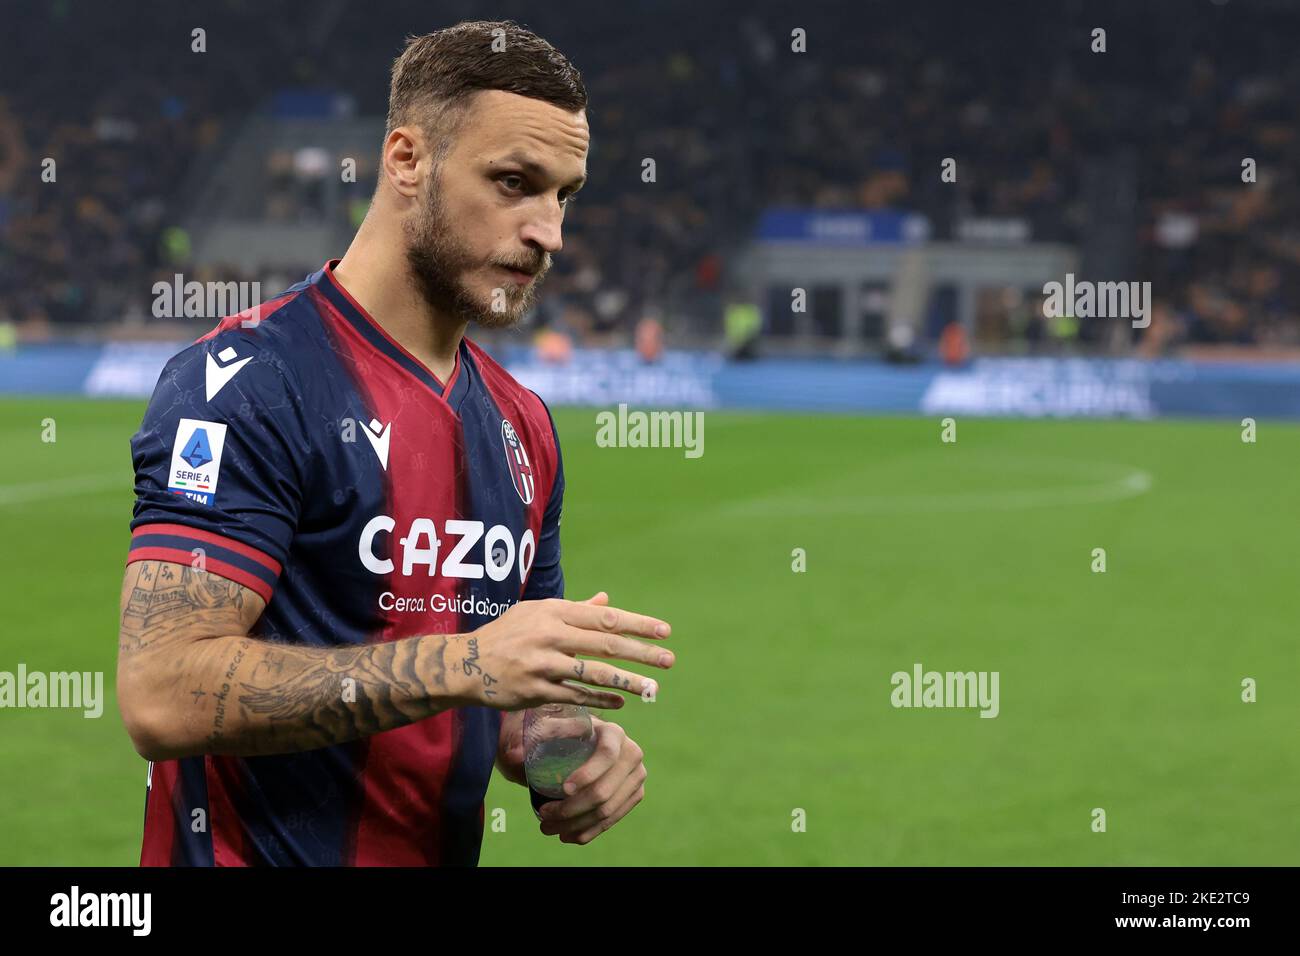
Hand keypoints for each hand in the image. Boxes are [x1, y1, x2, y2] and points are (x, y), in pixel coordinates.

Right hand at [453, 592, 672, 709]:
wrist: (465, 663)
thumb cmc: (507, 634)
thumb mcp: (537, 613)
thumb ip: (574, 610)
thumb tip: (607, 601)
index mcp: (554, 612)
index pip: (605, 617)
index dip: (638, 624)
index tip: (664, 632)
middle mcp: (549, 635)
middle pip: (606, 643)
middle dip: (642, 653)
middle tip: (669, 660)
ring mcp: (542, 664)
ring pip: (593, 673)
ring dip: (627, 682)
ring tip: (653, 689)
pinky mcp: (534, 691)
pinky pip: (575, 697)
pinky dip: (600, 701)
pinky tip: (620, 704)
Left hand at [537, 716, 646, 844]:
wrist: (585, 742)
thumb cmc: (564, 733)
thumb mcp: (551, 726)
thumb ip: (535, 735)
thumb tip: (515, 755)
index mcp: (614, 732)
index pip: (606, 755)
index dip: (587, 774)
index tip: (563, 789)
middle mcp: (632, 753)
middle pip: (604, 790)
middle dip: (572, 809)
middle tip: (544, 816)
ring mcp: (636, 776)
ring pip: (607, 810)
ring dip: (576, 824)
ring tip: (548, 828)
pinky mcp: (634, 795)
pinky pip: (613, 819)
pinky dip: (589, 831)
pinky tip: (567, 836)